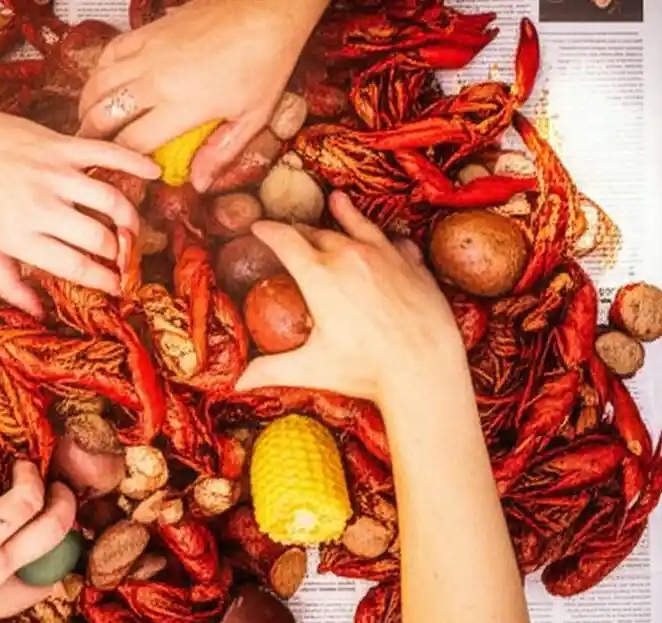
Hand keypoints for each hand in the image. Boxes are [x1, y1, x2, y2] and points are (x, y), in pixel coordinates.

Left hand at [0, 105, 159, 315]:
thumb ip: (10, 285)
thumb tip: (39, 314)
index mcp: (20, 237)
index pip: (75, 266)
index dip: (104, 280)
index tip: (118, 287)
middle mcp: (40, 207)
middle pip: (99, 238)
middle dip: (121, 255)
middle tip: (127, 259)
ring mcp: (54, 174)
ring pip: (110, 201)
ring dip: (130, 219)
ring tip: (132, 230)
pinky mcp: (63, 146)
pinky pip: (107, 154)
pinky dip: (135, 163)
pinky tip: (153, 173)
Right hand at [78, 0, 322, 190]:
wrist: (265, 10)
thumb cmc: (265, 61)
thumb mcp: (252, 117)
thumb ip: (220, 153)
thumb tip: (198, 184)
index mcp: (182, 106)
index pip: (131, 143)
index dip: (118, 163)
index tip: (116, 172)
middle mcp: (155, 79)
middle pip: (104, 115)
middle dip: (91, 137)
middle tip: (89, 152)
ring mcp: (147, 52)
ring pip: (98, 84)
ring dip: (87, 107)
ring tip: (86, 123)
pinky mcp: (147, 32)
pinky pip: (109, 55)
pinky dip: (98, 74)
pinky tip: (101, 86)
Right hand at [235, 192, 466, 402]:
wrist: (424, 367)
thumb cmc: (365, 369)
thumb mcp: (311, 369)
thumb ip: (271, 370)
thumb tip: (237, 383)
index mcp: (319, 275)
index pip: (284, 240)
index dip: (267, 231)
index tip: (257, 227)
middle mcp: (350, 256)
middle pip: (317, 233)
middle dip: (299, 230)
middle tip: (289, 231)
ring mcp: (385, 256)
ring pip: (359, 226)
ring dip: (344, 214)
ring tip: (337, 200)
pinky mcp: (413, 265)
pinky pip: (395, 242)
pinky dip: (384, 238)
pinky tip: (387, 239)